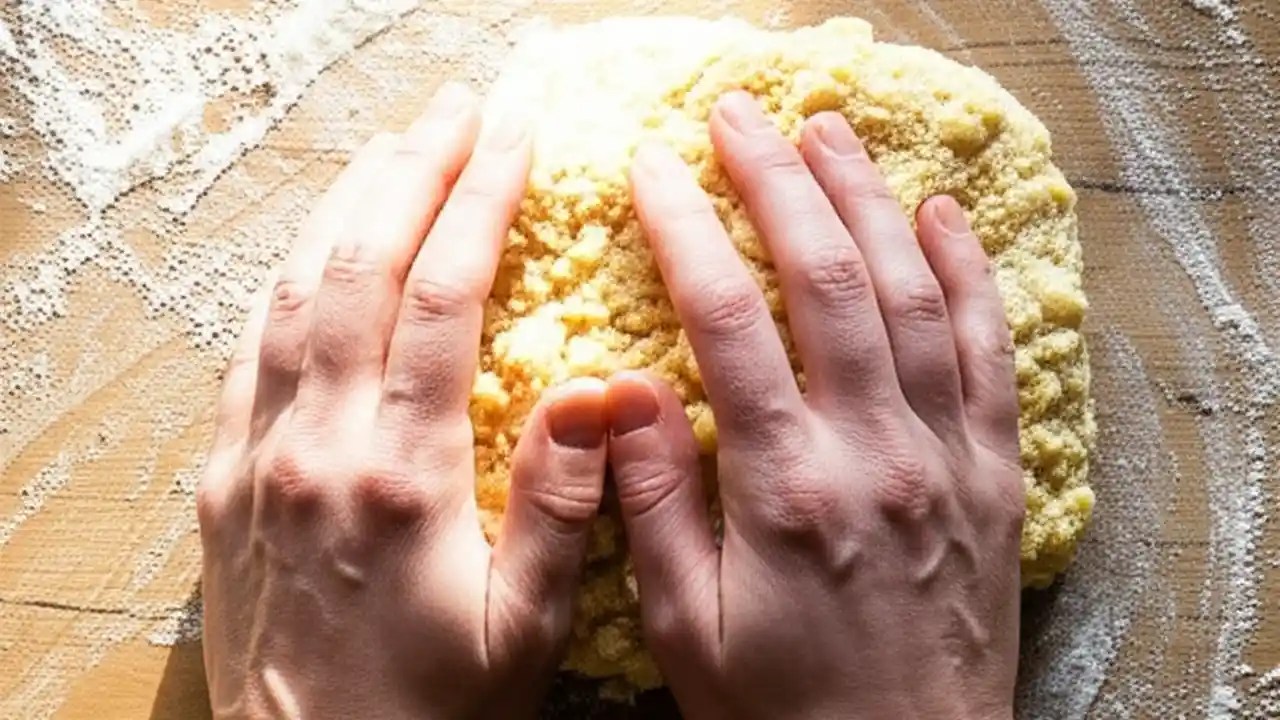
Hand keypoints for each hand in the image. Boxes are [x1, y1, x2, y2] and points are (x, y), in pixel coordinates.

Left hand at [198, 83, 607, 719]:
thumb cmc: (430, 711)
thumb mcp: (522, 631)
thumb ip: (561, 509)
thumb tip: (602, 392)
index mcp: (404, 478)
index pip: (444, 301)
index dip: (480, 204)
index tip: (513, 138)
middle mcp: (318, 448)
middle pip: (361, 270)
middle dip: (412, 172)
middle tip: (456, 107)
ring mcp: (258, 458)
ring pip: (295, 293)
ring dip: (347, 206)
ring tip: (393, 145)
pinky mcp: (223, 477)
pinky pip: (249, 347)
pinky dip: (287, 276)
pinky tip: (315, 245)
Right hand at [611, 91, 1022, 718]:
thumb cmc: (784, 713)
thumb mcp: (685, 629)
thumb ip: (654, 503)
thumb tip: (624, 391)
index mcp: (786, 489)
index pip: (728, 322)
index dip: (686, 231)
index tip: (653, 169)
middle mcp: (875, 454)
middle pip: (826, 280)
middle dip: (777, 182)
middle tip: (737, 115)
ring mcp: (945, 458)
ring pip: (910, 295)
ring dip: (867, 200)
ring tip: (827, 133)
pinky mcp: (993, 475)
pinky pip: (987, 352)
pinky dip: (967, 274)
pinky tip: (939, 217)